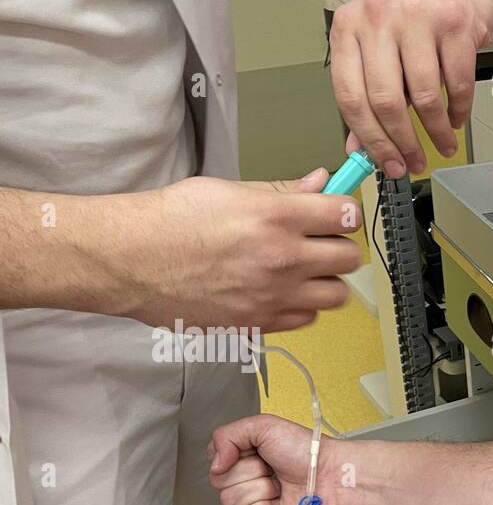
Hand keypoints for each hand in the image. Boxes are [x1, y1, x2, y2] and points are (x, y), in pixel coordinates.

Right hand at [119, 170, 361, 332]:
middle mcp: (282, 259)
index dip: (346, 212)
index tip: (338, 214)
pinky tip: (283, 291)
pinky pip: (308, 318)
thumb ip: (281, 191)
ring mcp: (274, 295)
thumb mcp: (228, 190)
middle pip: (349, 258)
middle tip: (322, 242)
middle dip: (339, 246)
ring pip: (337, 294)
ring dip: (327, 281)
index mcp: (276, 218)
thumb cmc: (170, 221)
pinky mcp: (261, 322)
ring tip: (305, 271)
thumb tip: (319, 182)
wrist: (131, 261)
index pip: (346, 215)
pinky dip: (303, 306)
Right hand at [208, 414, 342, 504]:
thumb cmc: (306, 451)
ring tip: (280, 486)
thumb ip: (227, 435)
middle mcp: (247, 479)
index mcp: (244, 456)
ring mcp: (254, 501)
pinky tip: (278, 504)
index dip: (232, 458)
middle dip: (250, 473)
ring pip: (230, 502)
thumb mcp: (264, 426)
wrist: (331, 477)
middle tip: (273, 469)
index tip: (255, 453)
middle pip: (220, 483)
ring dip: (260, 491)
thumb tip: (214, 463)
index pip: (215, 462)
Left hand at [329, 0, 492, 166]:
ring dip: (436, 132)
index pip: (351, 98)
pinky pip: (457, 83)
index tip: (387, 163)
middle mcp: (378, 20)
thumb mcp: (375, 47)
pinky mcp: (453, 23)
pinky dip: (459, 110)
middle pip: (386, 101)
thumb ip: (366, 93)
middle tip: (414, 162)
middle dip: (404, 143)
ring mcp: (416, 19)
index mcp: (349, 29)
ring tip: (443, 144)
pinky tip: (456, 118)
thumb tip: (362, 145)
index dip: (371, 141)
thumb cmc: (407, 14)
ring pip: (424, 96)